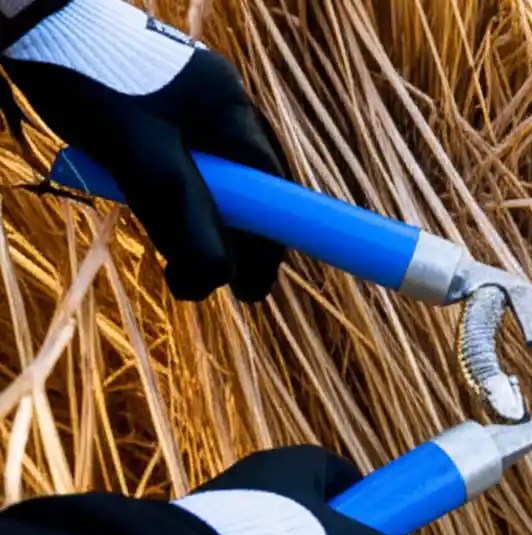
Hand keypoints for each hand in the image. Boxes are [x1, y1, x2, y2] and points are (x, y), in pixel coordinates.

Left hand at [1, 0, 289, 300]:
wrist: (35, 22)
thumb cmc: (92, 86)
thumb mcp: (143, 162)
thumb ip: (183, 220)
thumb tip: (214, 284)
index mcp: (232, 109)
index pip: (274, 190)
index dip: (269, 244)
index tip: (255, 288)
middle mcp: (222, 102)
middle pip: (248, 185)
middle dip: (238, 237)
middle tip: (223, 283)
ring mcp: (191, 98)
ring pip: (213, 175)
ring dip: (203, 218)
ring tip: (185, 259)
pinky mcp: (158, 99)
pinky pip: (183, 158)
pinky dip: (176, 191)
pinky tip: (156, 206)